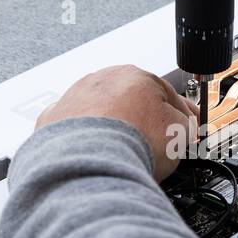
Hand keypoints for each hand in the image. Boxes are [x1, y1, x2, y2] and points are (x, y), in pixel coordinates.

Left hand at [36, 65, 198, 180]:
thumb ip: (184, 124)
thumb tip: (182, 127)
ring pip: (100, 113)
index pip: (166, 94)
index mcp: (136, 76)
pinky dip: (84, 140)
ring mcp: (75, 98)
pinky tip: (95, 154)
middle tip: (155, 143)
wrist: (91, 161)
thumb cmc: (133, 141)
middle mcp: (102, 80)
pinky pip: (74, 129)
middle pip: (130, 100)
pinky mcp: (54, 122)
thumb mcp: (180, 131)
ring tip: (124, 153)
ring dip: (112, 128)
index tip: (184, 128)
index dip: (180, 115)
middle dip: (143, 119)